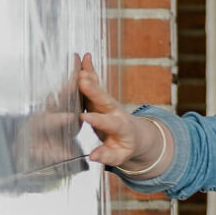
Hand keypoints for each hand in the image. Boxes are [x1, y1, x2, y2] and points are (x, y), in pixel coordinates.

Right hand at [75, 53, 144, 168]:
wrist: (135, 134)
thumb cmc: (125, 147)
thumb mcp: (120, 155)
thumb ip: (108, 155)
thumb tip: (94, 157)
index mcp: (120, 127)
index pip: (108, 123)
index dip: (97, 120)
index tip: (84, 117)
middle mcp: (115, 111)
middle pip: (104, 99)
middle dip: (93, 90)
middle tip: (82, 79)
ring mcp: (108, 102)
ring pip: (98, 88)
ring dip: (89, 76)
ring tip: (80, 63)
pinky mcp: (101, 97)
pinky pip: (95, 82)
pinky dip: (89, 70)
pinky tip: (84, 57)